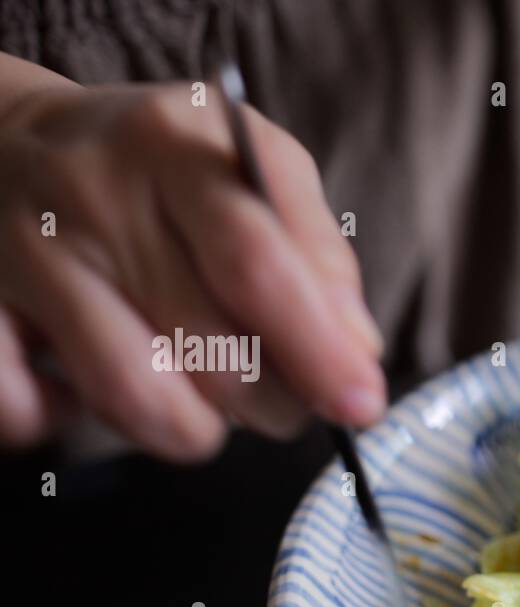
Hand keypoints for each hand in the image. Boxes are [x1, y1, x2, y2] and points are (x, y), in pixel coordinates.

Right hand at [0, 77, 384, 458]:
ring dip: (193, 430)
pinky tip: (91, 391)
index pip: (257, 263)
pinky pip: (27, 413)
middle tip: (284, 402)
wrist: (2, 140)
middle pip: (208, 344)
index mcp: (177, 146)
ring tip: (209, 408)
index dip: (318, 349)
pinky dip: (72, 425)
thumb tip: (356, 352)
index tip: (361, 402)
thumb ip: (315, 252)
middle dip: (273, 403)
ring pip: (133, 392)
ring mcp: (21, 251)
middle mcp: (92, 192)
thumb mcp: (249, 172)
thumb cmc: (157, 174)